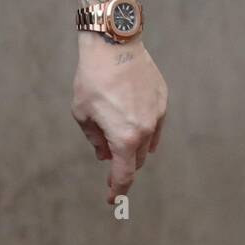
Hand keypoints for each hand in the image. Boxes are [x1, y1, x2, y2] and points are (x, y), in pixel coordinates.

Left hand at [71, 34, 166, 205]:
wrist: (113, 45)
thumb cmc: (92, 78)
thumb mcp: (82, 112)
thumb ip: (94, 138)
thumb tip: (104, 154)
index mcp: (124, 138)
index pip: (123, 175)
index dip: (117, 191)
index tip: (112, 200)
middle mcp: (145, 130)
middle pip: (137, 160)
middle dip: (124, 167)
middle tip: (111, 170)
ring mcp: (157, 114)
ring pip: (148, 142)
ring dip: (135, 148)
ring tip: (121, 146)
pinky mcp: (162, 99)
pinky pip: (155, 124)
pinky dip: (146, 132)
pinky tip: (138, 130)